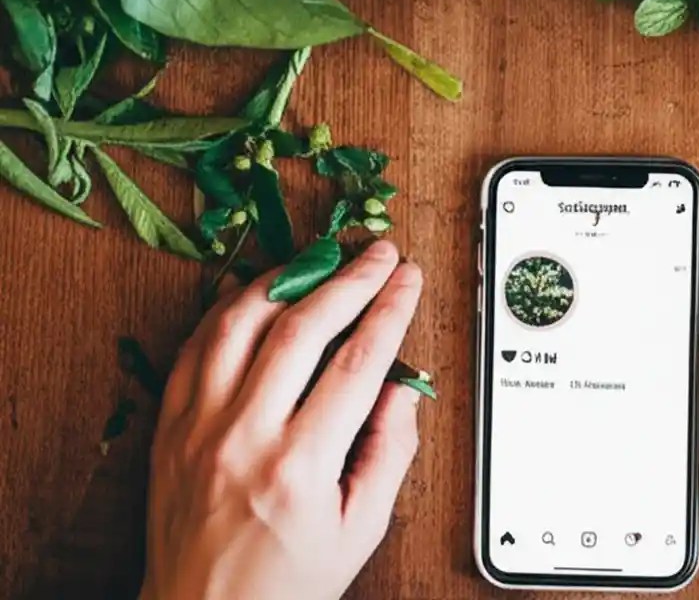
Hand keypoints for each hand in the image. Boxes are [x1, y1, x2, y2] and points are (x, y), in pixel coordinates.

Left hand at [140, 241, 423, 599]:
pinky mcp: (167, 425)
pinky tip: (262, 295)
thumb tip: (401, 389)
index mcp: (298, 468)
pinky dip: (230, 309)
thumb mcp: (361, 530)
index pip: (356, 364)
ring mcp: (196, 426)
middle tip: (379, 254)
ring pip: (239, 323)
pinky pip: (196, 345)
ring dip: (286, 279)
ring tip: (322, 259)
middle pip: (301, 329)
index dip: (389, 311)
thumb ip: (389, 454)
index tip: (408, 281)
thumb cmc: (285, 583)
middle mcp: (242, 438)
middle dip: (349, 280)